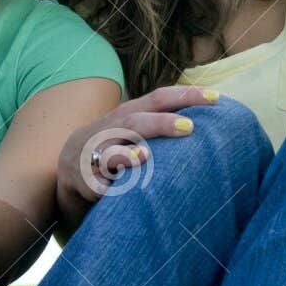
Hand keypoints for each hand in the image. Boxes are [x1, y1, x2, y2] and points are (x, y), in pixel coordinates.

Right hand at [55, 86, 219, 219]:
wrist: (69, 168)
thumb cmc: (114, 145)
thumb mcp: (133, 127)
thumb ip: (162, 121)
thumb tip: (207, 118)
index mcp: (128, 114)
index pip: (158, 98)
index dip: (185, 95)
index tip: (216, 97)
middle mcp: (111, 130)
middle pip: (136, 122)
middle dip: (161, 124)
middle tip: (190, 127)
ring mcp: (95, 155)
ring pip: (111, 153)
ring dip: (127, 155)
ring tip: (144, 156)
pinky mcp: (86, 181)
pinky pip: (95, 184)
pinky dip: (104, 186)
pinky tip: (111, 189)